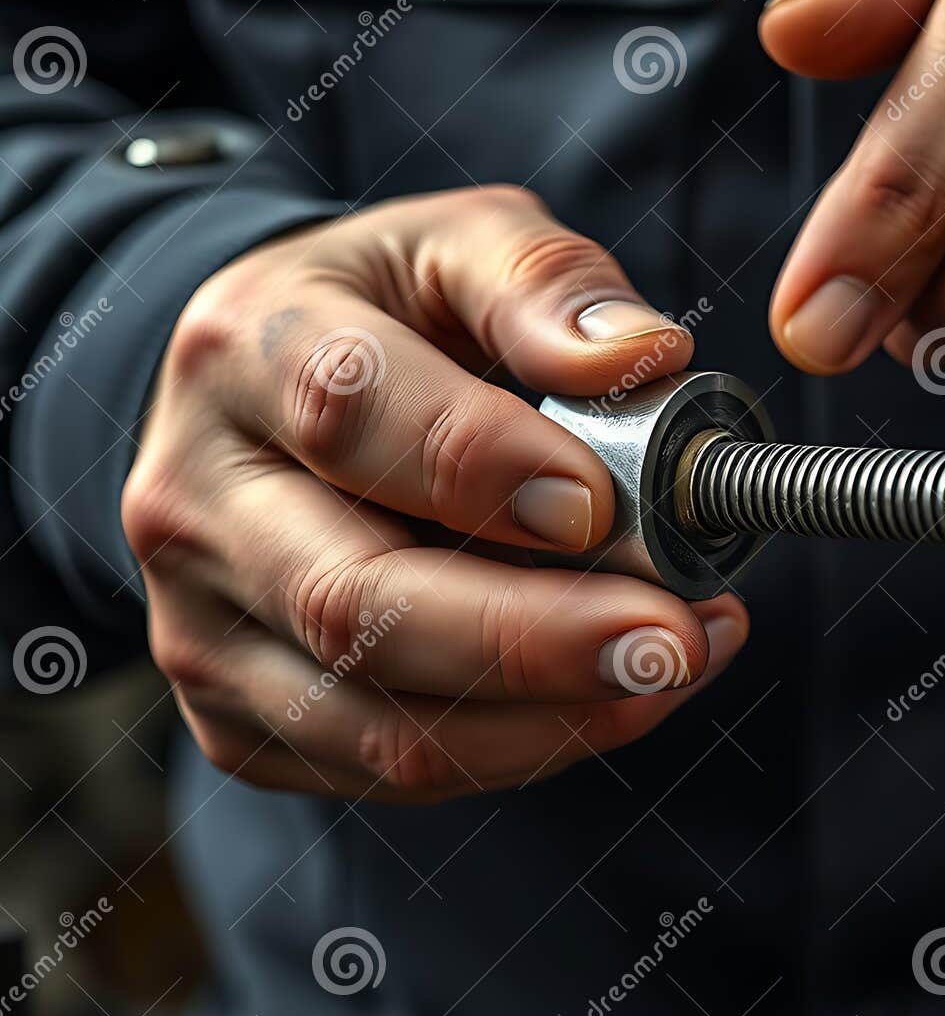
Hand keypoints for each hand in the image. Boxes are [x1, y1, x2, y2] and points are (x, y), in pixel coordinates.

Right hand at [123, 186, 746, 801]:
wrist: (265, 403)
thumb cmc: (385, 317)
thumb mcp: (459, 245)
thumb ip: (544, 285)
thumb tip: (641, 357)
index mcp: (243, 350)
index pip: (346, 412)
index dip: (479, 466)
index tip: (599, 503)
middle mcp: (195, 501)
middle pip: (354, 604)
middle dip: (534, 639)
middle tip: (675, 639)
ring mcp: (204, 628)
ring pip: (381, 725)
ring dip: (555, 716)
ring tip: (679, 660)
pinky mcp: (241, 721)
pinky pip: (393, 770)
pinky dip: (528, 747)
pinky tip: (618, 690)